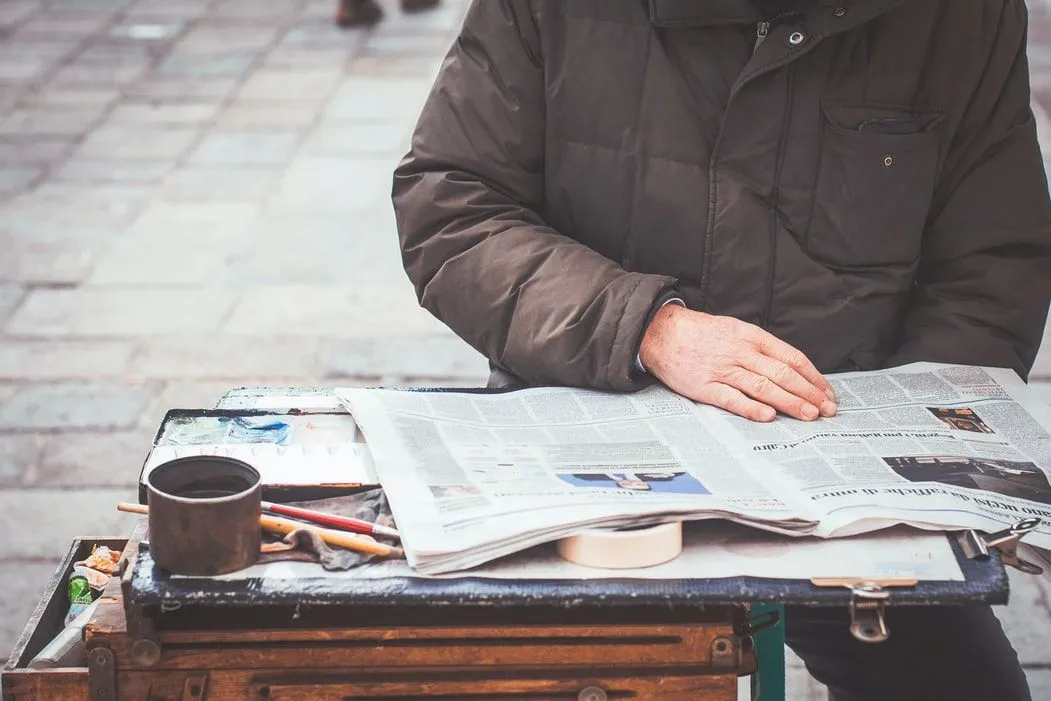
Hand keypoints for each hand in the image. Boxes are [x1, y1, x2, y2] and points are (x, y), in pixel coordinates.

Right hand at [639, 305, 836, 421]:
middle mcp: (740, 352)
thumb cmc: (700, 333)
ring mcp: (722, 369)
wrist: (661, 332)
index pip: (792, 357)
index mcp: (751, 336)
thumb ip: (761, 347)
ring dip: (790, 402)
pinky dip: (751, 408)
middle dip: (809, 392)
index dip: (813, 377)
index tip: (827, 392)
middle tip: (827, 409)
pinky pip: (731, 398)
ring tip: (809, 414)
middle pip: (783, 373)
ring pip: (763, 386)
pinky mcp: (704, 386)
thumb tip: (790, 369)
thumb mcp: (735, 330)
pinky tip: (768, 416)